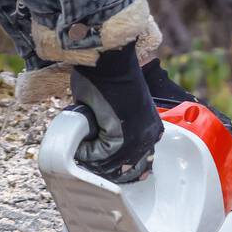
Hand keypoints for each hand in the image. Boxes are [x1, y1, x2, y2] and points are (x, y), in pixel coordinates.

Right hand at [70, 40, 163, 182]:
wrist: (110, 60)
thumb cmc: (110, 76)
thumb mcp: (120, 106)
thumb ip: (115, 126)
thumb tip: (100, 141)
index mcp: (152, 129)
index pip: (141, 163)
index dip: (122, 169)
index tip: (106, 168)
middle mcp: (149, 138)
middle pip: (127, 170)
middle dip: (106, 170)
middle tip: (88, 160)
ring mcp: (137, 139)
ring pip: (110, 166)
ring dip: (92, 159)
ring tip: (80, 144)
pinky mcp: (121, 138)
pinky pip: (99, 156)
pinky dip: (85, 151)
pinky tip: (79, 140)